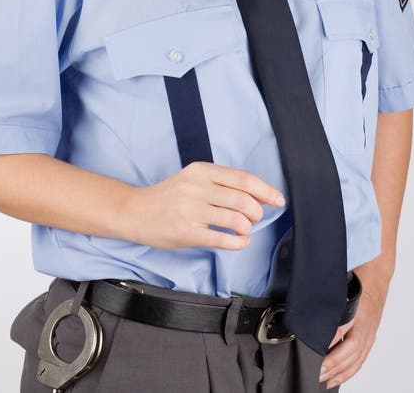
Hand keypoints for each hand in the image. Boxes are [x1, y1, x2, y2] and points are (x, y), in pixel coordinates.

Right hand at [124, 161, 285, 249]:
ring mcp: (191, 210)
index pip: (243, 178)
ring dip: (247, 227)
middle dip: (257, 212)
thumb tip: (256, 194)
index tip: (278, 199)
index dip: (265, 190)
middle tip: (255, 218)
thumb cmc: (168, 196)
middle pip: (244, 199)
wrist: (135, 211)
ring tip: (243, 229)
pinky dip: (238, 242)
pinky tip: (239, 241)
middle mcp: (197, 187)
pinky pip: (223, 239)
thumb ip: (219, 183)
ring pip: (236, 219)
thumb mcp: (192, 178)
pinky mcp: (187, 232)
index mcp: (201, 170)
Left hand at [318, 273, 388, 389]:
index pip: (342, 329)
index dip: (329, 342)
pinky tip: (336, 378)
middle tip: (317, 371)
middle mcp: (364, 325)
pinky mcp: (370, 339)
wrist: (376, 278)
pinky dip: (349, 372)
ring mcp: (369, 334)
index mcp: (357, 310)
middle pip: (350, 350)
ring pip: (356, 358)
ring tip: (323, 379)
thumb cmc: (357, 280)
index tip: (315, 350)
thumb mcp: (340, 286)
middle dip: (333, 364)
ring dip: (339, 372)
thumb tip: (308, 312)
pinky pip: (360, 360)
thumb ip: (327, 300)